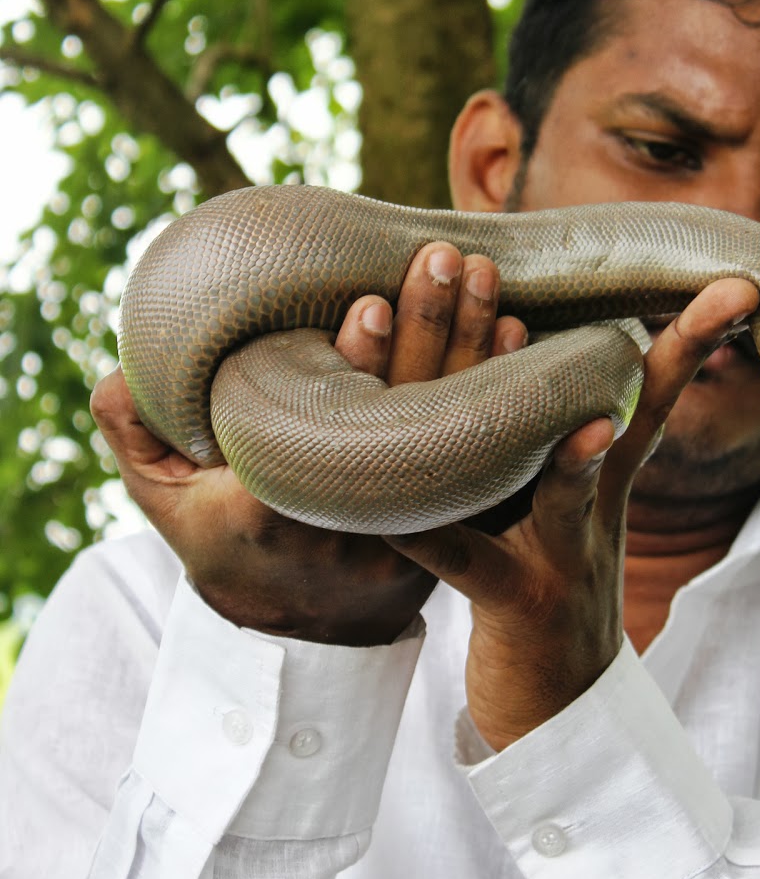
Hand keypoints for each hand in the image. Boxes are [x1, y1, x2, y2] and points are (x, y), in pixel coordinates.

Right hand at [91, 243, 526, 646]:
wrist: (301, 618)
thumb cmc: (224, 534)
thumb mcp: (164, 497)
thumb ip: (136, 434)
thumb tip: (116, 376)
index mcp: (287, 511)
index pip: (325, 435)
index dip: (351, 371)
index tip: (369, 305)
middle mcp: (361, 521)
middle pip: (406, 418)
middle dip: (428, 333)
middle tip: (443, 260)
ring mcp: (416, 523)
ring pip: (457, 431)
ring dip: (479, 349)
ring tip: (487, 276)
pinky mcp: (454, 517)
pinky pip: (491, 453)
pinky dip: (508, 395)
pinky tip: (523, 336)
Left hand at [383, 275, 758, 749]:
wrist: (559, 718)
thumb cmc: (544, 586)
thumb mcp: (563, 507)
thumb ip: (554, 439)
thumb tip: (514, 338)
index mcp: (602, 476)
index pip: (650, 392)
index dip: (691, 340)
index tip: (732, 285)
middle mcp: (593, 508)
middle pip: (600, 413)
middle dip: (578, 338)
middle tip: (506, 263)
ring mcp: (564, 559)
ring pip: (557, 486)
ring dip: (545, 428)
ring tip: (533, 363)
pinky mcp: (519, 608)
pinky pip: (467, 565)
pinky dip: (424, 535)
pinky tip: (384, 510)